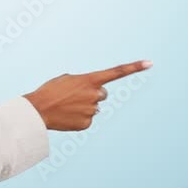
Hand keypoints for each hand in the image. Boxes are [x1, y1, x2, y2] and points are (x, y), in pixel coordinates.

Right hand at [23, 60, 152, 130]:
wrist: (38, 110)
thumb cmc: (50, 91)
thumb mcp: (67, 79)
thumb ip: (84, 83)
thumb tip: (93, 96)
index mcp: (90, 80)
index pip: (117, 72)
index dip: (134, 67)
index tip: (150, 63)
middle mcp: (95, 95)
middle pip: (102, 94)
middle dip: (92, 94)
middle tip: (75, 96)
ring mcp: (92, 110)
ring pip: (93, 107)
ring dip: (84, 106)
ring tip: (67, 106)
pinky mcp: (87, 124)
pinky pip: (87, 119)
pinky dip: (78, 118)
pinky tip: (67, 116)